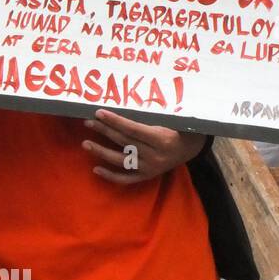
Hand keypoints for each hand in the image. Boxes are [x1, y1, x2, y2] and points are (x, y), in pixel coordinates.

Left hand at [82, 109, 205, 184]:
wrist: (193, 148)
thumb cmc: (180, 128)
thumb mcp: (172, 119)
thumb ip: (153, 114)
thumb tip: (128, 100)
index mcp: (162, 140)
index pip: (133, 129)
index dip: (115, 121)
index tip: (99, 112)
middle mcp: (155, 156)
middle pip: (124, 142)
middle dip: (104, 131)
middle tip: (88, 122)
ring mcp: (150, 168)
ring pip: (121, 161)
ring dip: (101, 152)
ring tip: (85, 143)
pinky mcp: (147, 176)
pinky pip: (126, 178)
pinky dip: (111, 176)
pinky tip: (95, 169)